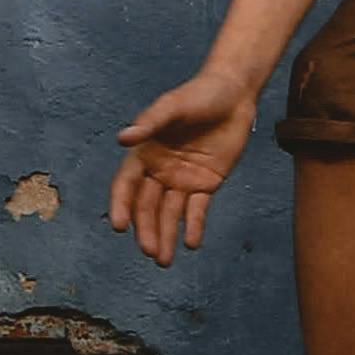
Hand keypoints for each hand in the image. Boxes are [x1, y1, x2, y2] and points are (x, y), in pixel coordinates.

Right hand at [107, 71, 253, 265]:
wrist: (235, 93)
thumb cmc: (199, 94)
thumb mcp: (172, 106)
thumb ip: (150, 123)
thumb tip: (123, 139)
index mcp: (145, 152)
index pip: (127, 184)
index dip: (121, 204)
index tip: (119, 226)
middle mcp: (160, 170)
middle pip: (148, 206)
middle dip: (146, 229)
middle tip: (149, 251)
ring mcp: (183, 179)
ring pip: (170, 213)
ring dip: (165, 236)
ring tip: (163, 260)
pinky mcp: (206, 183)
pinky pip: (197, 210)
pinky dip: (193, 226)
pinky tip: (191, 243)